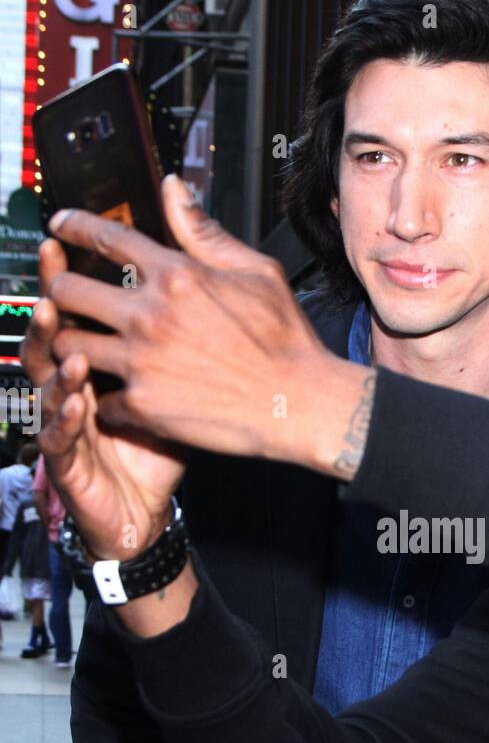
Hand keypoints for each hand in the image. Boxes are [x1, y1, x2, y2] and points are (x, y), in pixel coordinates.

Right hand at [23, 238, 185, 560]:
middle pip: (53, 333)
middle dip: (51, 302)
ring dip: (52, 351)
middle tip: (57, 272)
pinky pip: (58, 434)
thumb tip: (188, 272)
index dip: (67, 271)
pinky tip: (76, 399)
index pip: (77, 305)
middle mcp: (75, 382)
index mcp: (100, 355)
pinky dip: (64, 415)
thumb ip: (176, 325)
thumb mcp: (177, 377)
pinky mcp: (66, 458)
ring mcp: (66, 418)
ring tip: (61, 327)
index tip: (65, 236)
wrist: (149, 506)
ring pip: (46, 378)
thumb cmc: (162, 440)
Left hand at [43, 176, 337, 463]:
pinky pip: (99, 399)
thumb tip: (173, 188)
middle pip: (68, 290)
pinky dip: (108, 399)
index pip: (106, 237)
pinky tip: (125, 395)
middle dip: (61, 290)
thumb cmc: (285, 341)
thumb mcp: (255, 271)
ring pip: (70, 346)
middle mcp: (152, 315)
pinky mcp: (144, 405)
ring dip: (74, 346)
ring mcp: (143, 362)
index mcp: (177, 276)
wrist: (299, 404)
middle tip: (68, 299)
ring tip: (87, 349)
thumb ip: (204, 231)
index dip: (74, 226)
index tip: (60, 226)